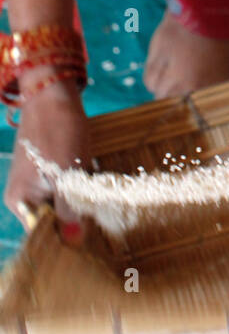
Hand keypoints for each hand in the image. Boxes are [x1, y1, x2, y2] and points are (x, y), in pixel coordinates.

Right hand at [3, 77, 90, 240]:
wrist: (54, 92)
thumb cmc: (58, 131)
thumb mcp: (67, 174)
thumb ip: (69, 209)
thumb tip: (74, 241)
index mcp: (21, 202)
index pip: (44, 235)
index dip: (67, 238)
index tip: (92, 241)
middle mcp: (25, 196)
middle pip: (55, 219)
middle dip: (77, 217)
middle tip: (103, 217)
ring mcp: (36, 181)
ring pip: (64, 201)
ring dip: (81, 199)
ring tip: (100, 196)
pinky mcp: (49, 168)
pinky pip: (66, 186)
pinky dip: (80, 184)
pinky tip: (93, 176)